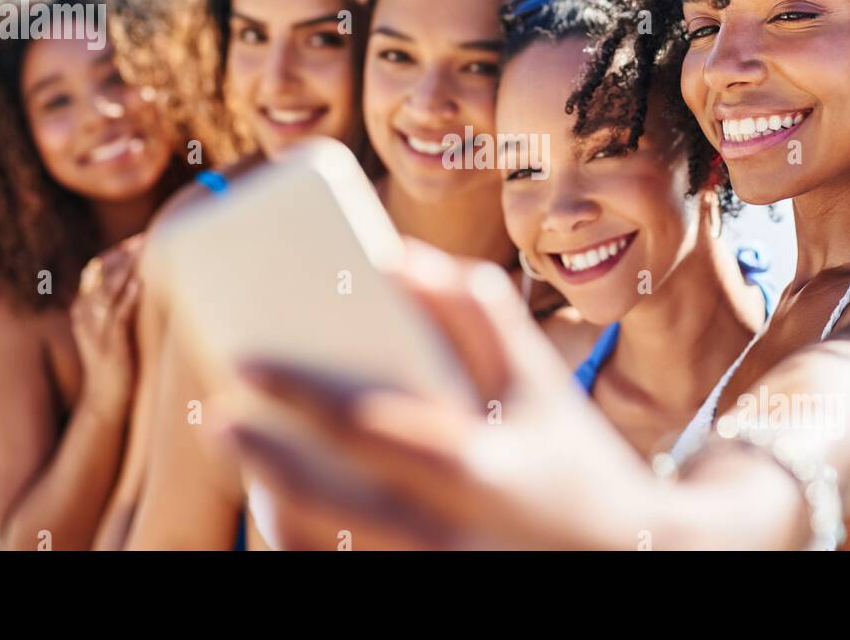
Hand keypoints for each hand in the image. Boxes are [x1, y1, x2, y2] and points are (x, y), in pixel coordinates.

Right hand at [71, 233, 144, 421]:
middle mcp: (85, 315)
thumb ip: (117, 305)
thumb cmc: (115, 361)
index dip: (116, 253)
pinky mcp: (110, 345)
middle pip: (101, 275)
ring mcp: (96, 330)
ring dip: (125, 270)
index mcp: (84, 308)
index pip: (96, 270)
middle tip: (144, 238)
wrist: (105, 400)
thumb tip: (138, 279)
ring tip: (141, 251)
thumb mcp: (110, 328)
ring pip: (107, 292)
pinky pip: (117, 317)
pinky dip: (127, 298)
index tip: (138, 238)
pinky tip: (140, 283)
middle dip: (123, 255)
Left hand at [224, 240, 660, 549]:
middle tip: (221, 418)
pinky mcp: (423, 592)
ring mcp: (431, 573)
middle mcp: (449, 532)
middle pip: (328, 505)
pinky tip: (289, 509)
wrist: (628, 559)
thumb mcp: (542, 382)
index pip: (372, 426)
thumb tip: (399, 258)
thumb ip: (477, 313)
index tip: (247, 362)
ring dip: (276, 507)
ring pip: (326, 552)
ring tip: (251, 461)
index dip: (302, 395)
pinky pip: (345, 576)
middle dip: (264, 462)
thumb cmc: (575, 459)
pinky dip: (309, 545)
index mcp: (479, 467)